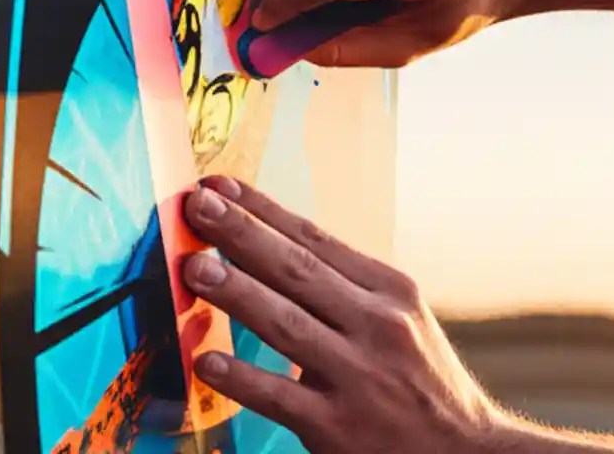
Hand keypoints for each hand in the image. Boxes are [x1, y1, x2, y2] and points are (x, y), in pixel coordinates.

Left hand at [179, 176, 518, 452]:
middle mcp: (378, 325)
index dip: (263, 210)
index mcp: (390, 290)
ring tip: (194, 267)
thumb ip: (345, 286)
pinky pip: (280, 397)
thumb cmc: (419, 380)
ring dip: (236, 292)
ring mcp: (359, 376)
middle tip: (198, 206)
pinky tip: (207, 360)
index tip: (220, 185)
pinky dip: (243, 377)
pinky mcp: (339, 427)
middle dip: (243, 234)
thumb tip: (267, 243)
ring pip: (286, 325)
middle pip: (297, 270)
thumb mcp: (400, 318)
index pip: (316, 240)